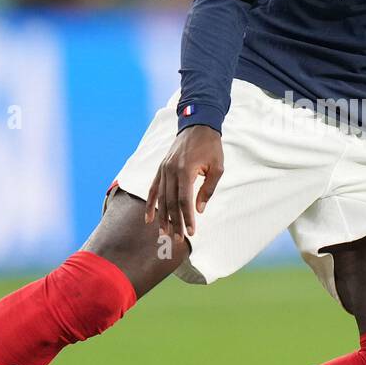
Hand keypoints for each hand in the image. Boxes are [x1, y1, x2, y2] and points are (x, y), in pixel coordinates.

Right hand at [144, 125, 223, 240]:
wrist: (198, 125)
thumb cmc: (211, 146)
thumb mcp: (217, 167)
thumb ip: (208, 189)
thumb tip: (198, 210)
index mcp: (186, 170)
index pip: (185, 200)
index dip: (187, 218)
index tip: (192, 232)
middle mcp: (171, 171)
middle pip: (171, 202)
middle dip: (175, 222)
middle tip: (177, 239)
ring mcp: (164, 169)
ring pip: (161, 198)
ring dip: (162, 217)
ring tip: (164, 233)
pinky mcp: (161, 168)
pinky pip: (153, 188)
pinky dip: (150, 203)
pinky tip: (148, 218)